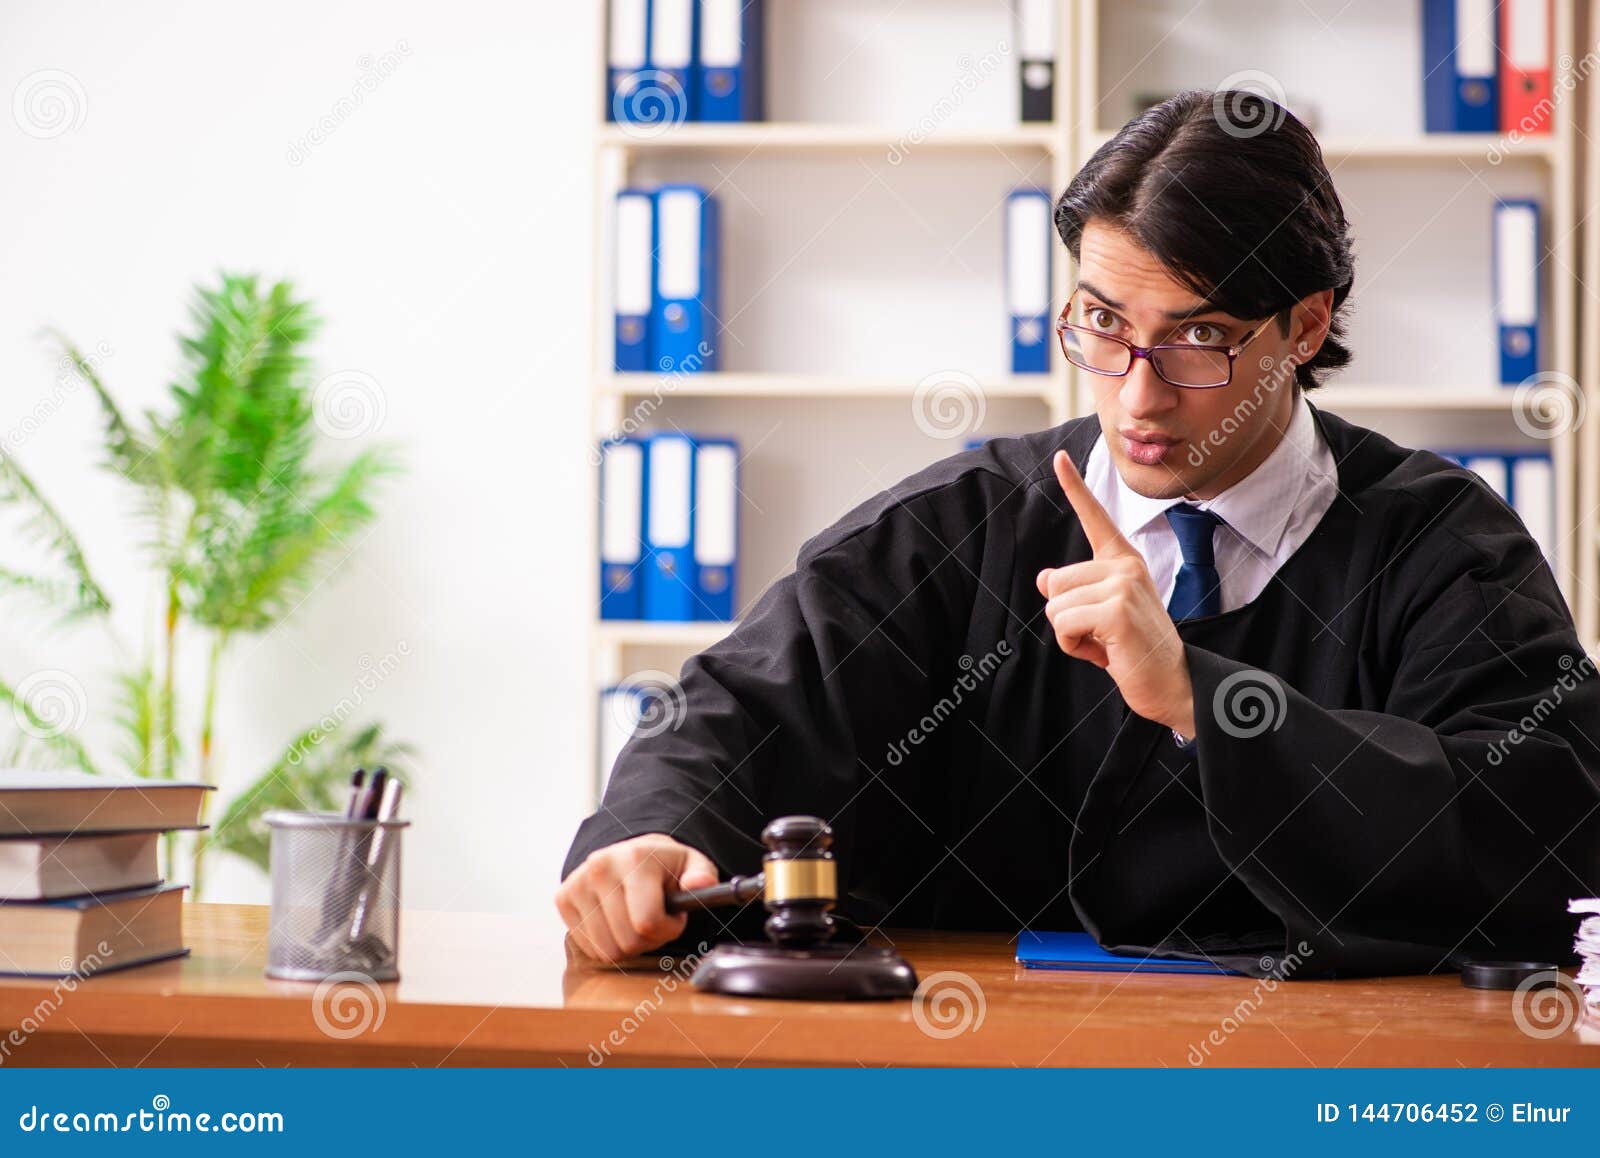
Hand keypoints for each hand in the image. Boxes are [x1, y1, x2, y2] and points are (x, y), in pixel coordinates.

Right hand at [555, 834, 719, 962]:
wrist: (631, 855)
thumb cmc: (666, 867)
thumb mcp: (694, 866)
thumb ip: (703, 876)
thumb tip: (697, 885)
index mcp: (634, 859)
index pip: (647, 923)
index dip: (667, 929)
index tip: (673, 915)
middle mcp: (600, 867)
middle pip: (627, 941)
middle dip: (648, 939)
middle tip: (654, 918)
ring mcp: (577, 883)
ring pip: (607, 951)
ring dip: (627, 944)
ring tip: (635, 918)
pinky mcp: (563, 898)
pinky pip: (590, 949)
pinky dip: (607, 944)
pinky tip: (615, 921)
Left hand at [1036, 450, 1195, 736]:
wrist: (1173, 684)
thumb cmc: (1134, 650)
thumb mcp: (1100, 616)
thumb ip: (1076, 593)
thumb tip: (1044, 578)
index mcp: (1124, 562)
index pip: (1095, 519)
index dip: (1074, 487)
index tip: (1059, 458)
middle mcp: (1125, 566)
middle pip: (1055, 580)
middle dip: (1066, 616)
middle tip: (1102, 634)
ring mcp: (1123, 585)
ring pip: (1055, 605)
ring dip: (1069, 634)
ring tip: (1105, 644)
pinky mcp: (1117, 610)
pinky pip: (1063, 622)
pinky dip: (1073, 645)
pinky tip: (1103, 653)